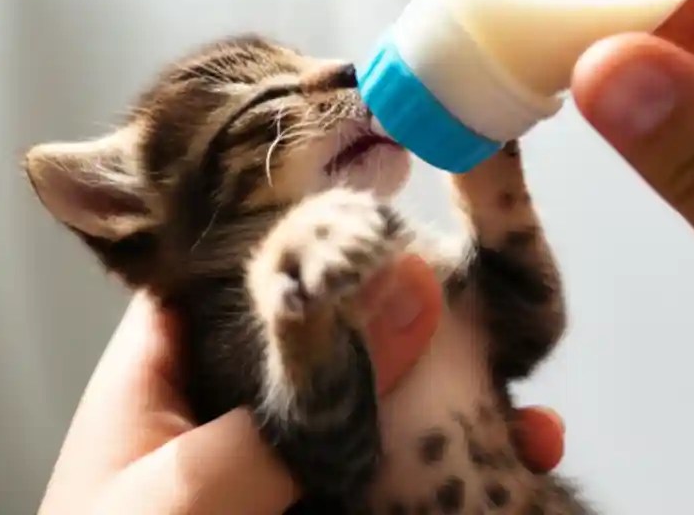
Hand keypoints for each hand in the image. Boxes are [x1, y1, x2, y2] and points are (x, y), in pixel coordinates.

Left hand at [38, 256, 565, 514]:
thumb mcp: (193, 484)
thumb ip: (302, 401)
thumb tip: (409, 292)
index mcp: (165, 363)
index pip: (241, 261)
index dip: (318, 230)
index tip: (408, 208)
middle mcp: (221, 402)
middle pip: (327, 338)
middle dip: (414, 332)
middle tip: (497, 327)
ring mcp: (268, 466)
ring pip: (368, 418)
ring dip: (444, 415)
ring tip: (529, 423)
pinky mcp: (310, 509)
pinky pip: (378, 481)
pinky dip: (431, 480)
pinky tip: (512, 466)